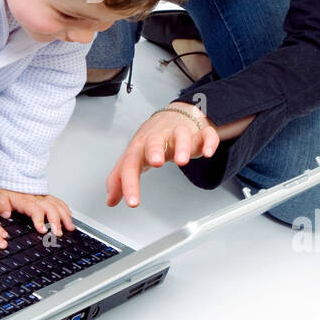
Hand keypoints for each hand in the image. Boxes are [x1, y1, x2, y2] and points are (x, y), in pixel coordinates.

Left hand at [0, 189, 74, 238]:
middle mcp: (36, 197)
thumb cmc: (4, 189)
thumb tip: (5, 213)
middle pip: (50, 208)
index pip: (35, 209)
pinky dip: (66, 209)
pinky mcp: (46, 196)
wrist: (8, 176)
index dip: (40, 220)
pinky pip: (59, 201)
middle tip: (58, 233)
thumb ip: (1, 204)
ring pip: (57, 205)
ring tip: (69, 227)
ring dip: (65, 216)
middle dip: (56, 221)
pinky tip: (69, 216)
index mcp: (25, 200)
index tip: (42, 230)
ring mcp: (43, 196)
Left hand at [105, 102, 219, 208]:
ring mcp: (179, 133)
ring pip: (181, 134)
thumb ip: (120, 178)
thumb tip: (110, 199)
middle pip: (154, 140)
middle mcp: (159, 138)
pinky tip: (208, 152)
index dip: (130, 184)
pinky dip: (208, 141)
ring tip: (181, 161)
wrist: (172, 116)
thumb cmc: (152, 140)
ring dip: (182, 146)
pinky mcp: (199, 133)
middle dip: (155, 150)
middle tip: (156, 162)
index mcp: (140, 146)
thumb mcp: (133, 158)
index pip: (130, 164)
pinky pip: (206, 134)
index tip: (133, 202)